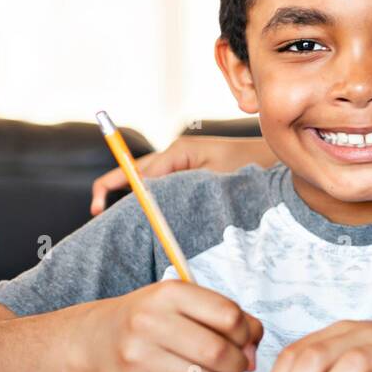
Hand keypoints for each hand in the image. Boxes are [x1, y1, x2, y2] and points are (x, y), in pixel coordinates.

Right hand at [86, 280, 263, 371]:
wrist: (97, 339)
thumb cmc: (151, 317)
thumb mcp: (184, 301)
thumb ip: (224, 317)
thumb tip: (253, 349)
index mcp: (169, 294)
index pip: (228, 315)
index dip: (247, 331)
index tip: (246, 338)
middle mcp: (150, 322)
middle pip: (217, 351)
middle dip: (238, 361)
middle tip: (239, 362)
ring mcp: (140, 356)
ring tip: (213, 370)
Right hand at [90, 135, 277, 214]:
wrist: (276, 163)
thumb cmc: (249, 169)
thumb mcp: (211, 179)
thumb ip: (178, 183)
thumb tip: (145, 192)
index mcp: (178, 152)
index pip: (135, 171)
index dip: (112, 187)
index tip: (98, 208)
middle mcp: (176, 156)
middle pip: (133, 172)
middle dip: (110, 189)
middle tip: (95, 212)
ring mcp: (183, 165)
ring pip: (145, 181)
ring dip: (129, 196)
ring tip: (109, 218)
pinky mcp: (191, 176)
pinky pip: (162, 187)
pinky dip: (149, 199)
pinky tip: (144, 219)